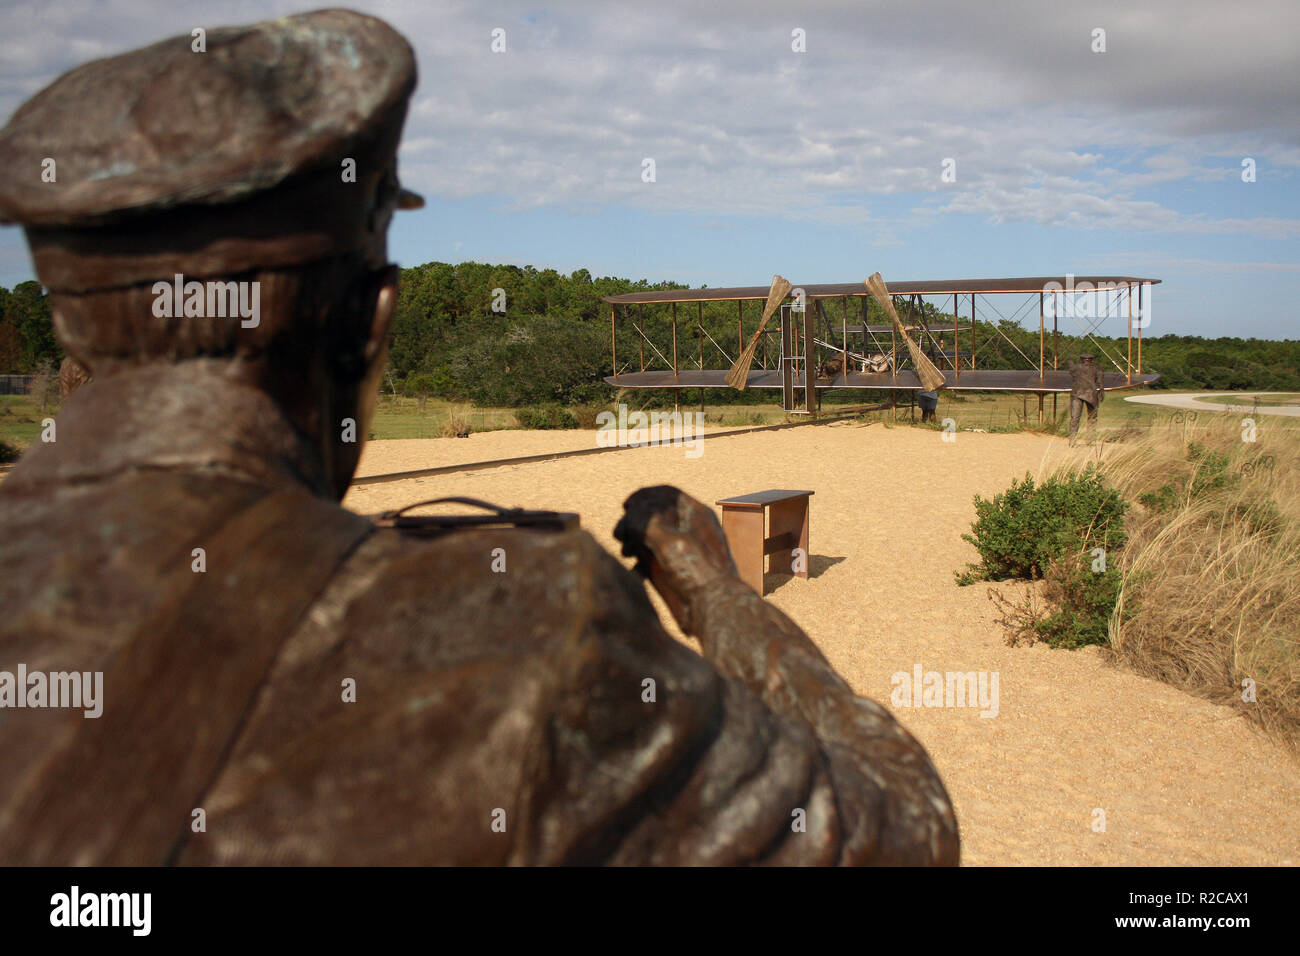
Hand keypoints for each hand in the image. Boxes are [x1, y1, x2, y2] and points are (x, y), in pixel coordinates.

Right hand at [614, 486, 737, 632]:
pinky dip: (637, 562)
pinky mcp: (671, 574)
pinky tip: (634, 569)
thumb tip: (628, 517)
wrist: (713, 608)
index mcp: (694, 515)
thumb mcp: (669, 539)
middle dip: (633, 522)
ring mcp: (678, 552)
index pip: (665, 495)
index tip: (627, 507)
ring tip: (625, 552)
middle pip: (653, 516)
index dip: (643, 497)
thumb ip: (645, 522)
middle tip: (620, 534)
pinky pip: (648, 562)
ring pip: (648, 538)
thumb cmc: (697, 571)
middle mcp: (687, 531)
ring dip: (632, 541)